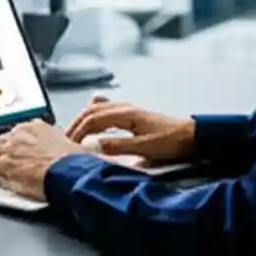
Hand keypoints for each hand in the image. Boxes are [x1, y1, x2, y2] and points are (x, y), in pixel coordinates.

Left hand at [0, 120, 86, 200]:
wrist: (68, 172)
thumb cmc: (75, 162)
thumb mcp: (77, 147)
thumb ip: (74, 145)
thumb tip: (85, 147)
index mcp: (41, 128)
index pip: (25, 128)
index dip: (21, 137)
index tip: (21, 140)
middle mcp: (24, 134)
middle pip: (6, 138)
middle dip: (4, 144)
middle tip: (4, 151)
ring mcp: (12, 149)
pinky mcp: (4, 164)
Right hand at [65, 95, 194, 161]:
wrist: (190, 135)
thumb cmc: (170, 141)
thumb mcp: (144, 147)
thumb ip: (118, 146)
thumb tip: (93, 145)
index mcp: (126, 114)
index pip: (92, 119)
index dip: (78, 132)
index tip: (69, 146)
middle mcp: (125, 108)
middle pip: (91, 111)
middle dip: (75, 125)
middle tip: (65, 141)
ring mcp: (128, 110)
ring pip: (98, 108)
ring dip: (83, 119)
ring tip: (72, 132)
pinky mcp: (132, 115)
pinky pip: (107, 109)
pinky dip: (94, 113)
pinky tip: (92, 115)